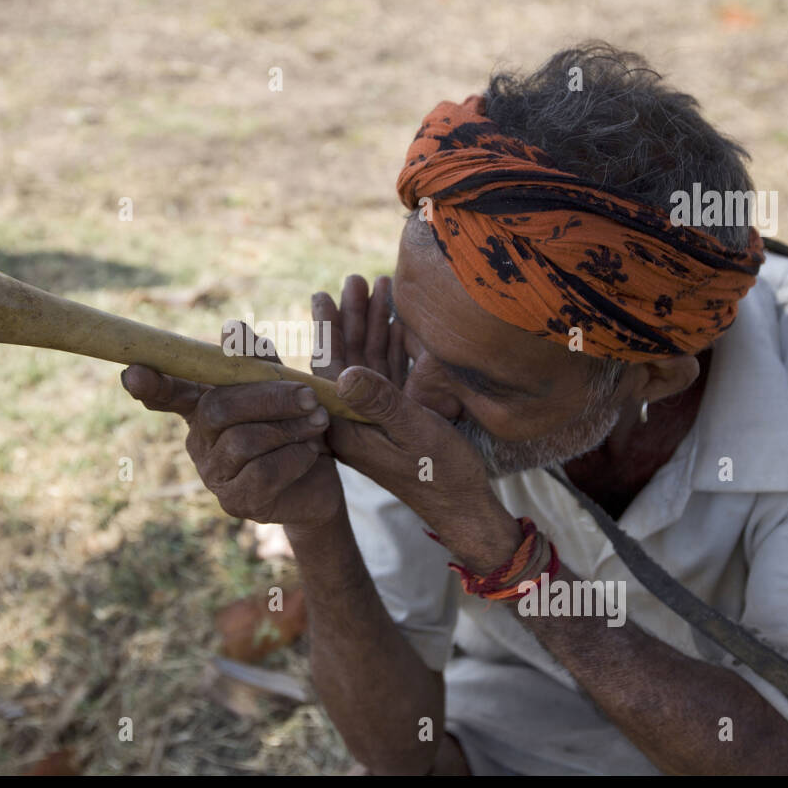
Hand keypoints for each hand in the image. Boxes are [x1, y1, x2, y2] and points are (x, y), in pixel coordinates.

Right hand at [119, 321, 344, 530]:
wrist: (322, 482)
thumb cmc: (299, 427)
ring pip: (243, 441)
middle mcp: (199, 440)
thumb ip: (261, 361)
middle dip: (267, 398)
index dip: (152, 383)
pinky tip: (309, 453)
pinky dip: (293, 457)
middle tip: (308, 395)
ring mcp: (214, 474)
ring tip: (318, 421)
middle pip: (218, 409)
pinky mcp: (236, 502)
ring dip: (288, 428)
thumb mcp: (286, 388)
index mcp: (204, 406)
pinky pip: (263, 473)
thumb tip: (231, 329)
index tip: (133, 372)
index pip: (169, 392)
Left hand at [309, 275, 519, 571]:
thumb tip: (345, 372)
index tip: (323, 296)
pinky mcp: (394, 418)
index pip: (327, 370)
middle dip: (352, 318)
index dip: (327, 330)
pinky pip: (387, 374)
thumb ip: (380, 402)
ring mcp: (374, 418)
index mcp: (347, 427)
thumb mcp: (413, 432)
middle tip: (355, 281)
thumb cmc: (442, 473)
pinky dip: (391, 345)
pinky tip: (397, 320)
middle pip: (346, 359)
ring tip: (378, 288)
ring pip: (367, 362)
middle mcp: (354, 421)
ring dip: (373, 326)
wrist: (465, 506)